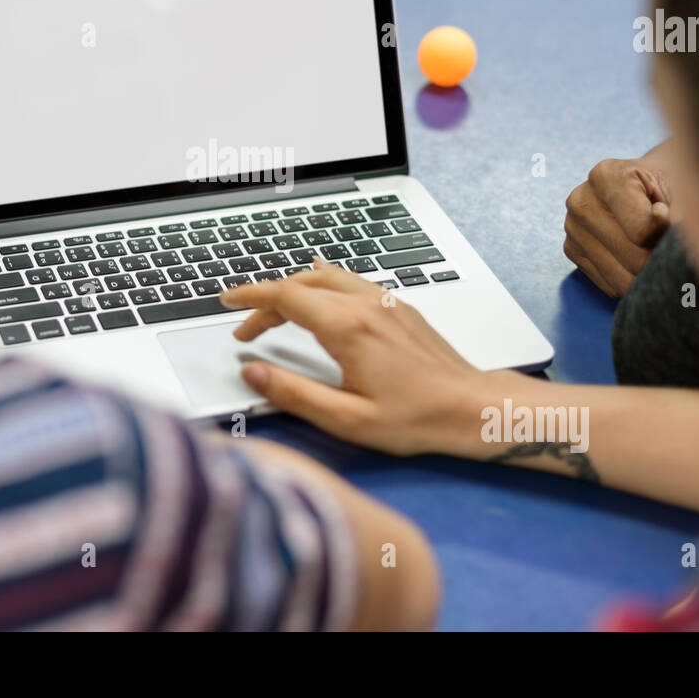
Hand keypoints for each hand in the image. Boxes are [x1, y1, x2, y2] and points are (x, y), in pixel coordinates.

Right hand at [219, 262, 480, 455]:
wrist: (470, 407)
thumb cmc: (414, 419)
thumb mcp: (346, 419)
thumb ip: (294, 394)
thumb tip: (253, 373)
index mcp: (348, 329)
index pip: (286, 297)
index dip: (251, 299)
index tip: (228, 303)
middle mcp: (366, 306)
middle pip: (302, 284)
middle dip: (268, 300)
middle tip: (247, 326)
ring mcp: (385, 303)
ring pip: (327, 278)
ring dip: (295, 289)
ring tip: (274, 309)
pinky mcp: (399, 308)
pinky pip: (352, 281)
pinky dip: (324, 282)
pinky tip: (321, 284)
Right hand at [563, 149, 673, 297]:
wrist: (648, 183)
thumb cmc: (670, 183)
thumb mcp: (686, 186)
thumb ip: (685, 212)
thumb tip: (674, 242)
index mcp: (606, 177)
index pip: (643, 231)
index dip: (670, 234)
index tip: (677, 218)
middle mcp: (581, 201)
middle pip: (634, 259)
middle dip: (661, 259)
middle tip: (672, 242)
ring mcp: (572, 227)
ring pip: (622, 280)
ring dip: (648, 275)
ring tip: (656, 249)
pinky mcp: (571, 250)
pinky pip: (610, 286)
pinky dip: (632, 280)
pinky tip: (638, 257)